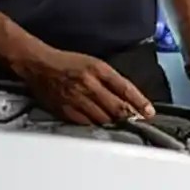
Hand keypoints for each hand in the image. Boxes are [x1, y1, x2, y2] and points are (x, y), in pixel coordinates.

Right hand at [12, 47, 154, 125]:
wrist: (39, 64)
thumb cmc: (67, 62)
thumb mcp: (92, 63)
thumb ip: (110, 79)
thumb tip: (127, 96)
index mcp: (98, 68)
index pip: (125, 87)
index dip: (139, 101)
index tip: (149, 111)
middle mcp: (89, 83)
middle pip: (116, 107)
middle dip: (129, 116)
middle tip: (137, 120)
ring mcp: (77, 98)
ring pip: (103, 118)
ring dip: (114, 123)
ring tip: (121, 124)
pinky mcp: (66, 110)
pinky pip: (87, 124)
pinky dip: (97, 126)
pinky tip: (101, 126)